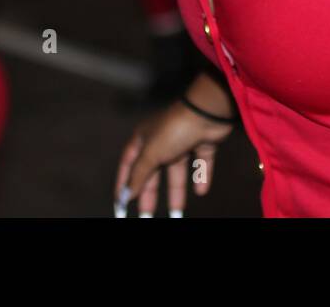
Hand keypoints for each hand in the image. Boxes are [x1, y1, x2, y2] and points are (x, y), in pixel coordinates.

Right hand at [113, 97, 234, 216]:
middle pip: (153, 172)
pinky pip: (201, 164)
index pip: (129, 164)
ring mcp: (183, 141)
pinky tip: (201, 190)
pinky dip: (201, 177)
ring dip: (177, 191)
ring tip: (177, 213)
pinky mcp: (203, 143)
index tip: (121, 204)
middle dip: (151, 194)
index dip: (124, 184)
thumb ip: (138, 175)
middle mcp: (161, 140)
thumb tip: (126, 194)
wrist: (207, 112)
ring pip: (177, 171)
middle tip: (147, 216)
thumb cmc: (174, 130)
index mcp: (144, 139)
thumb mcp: (151, 154)